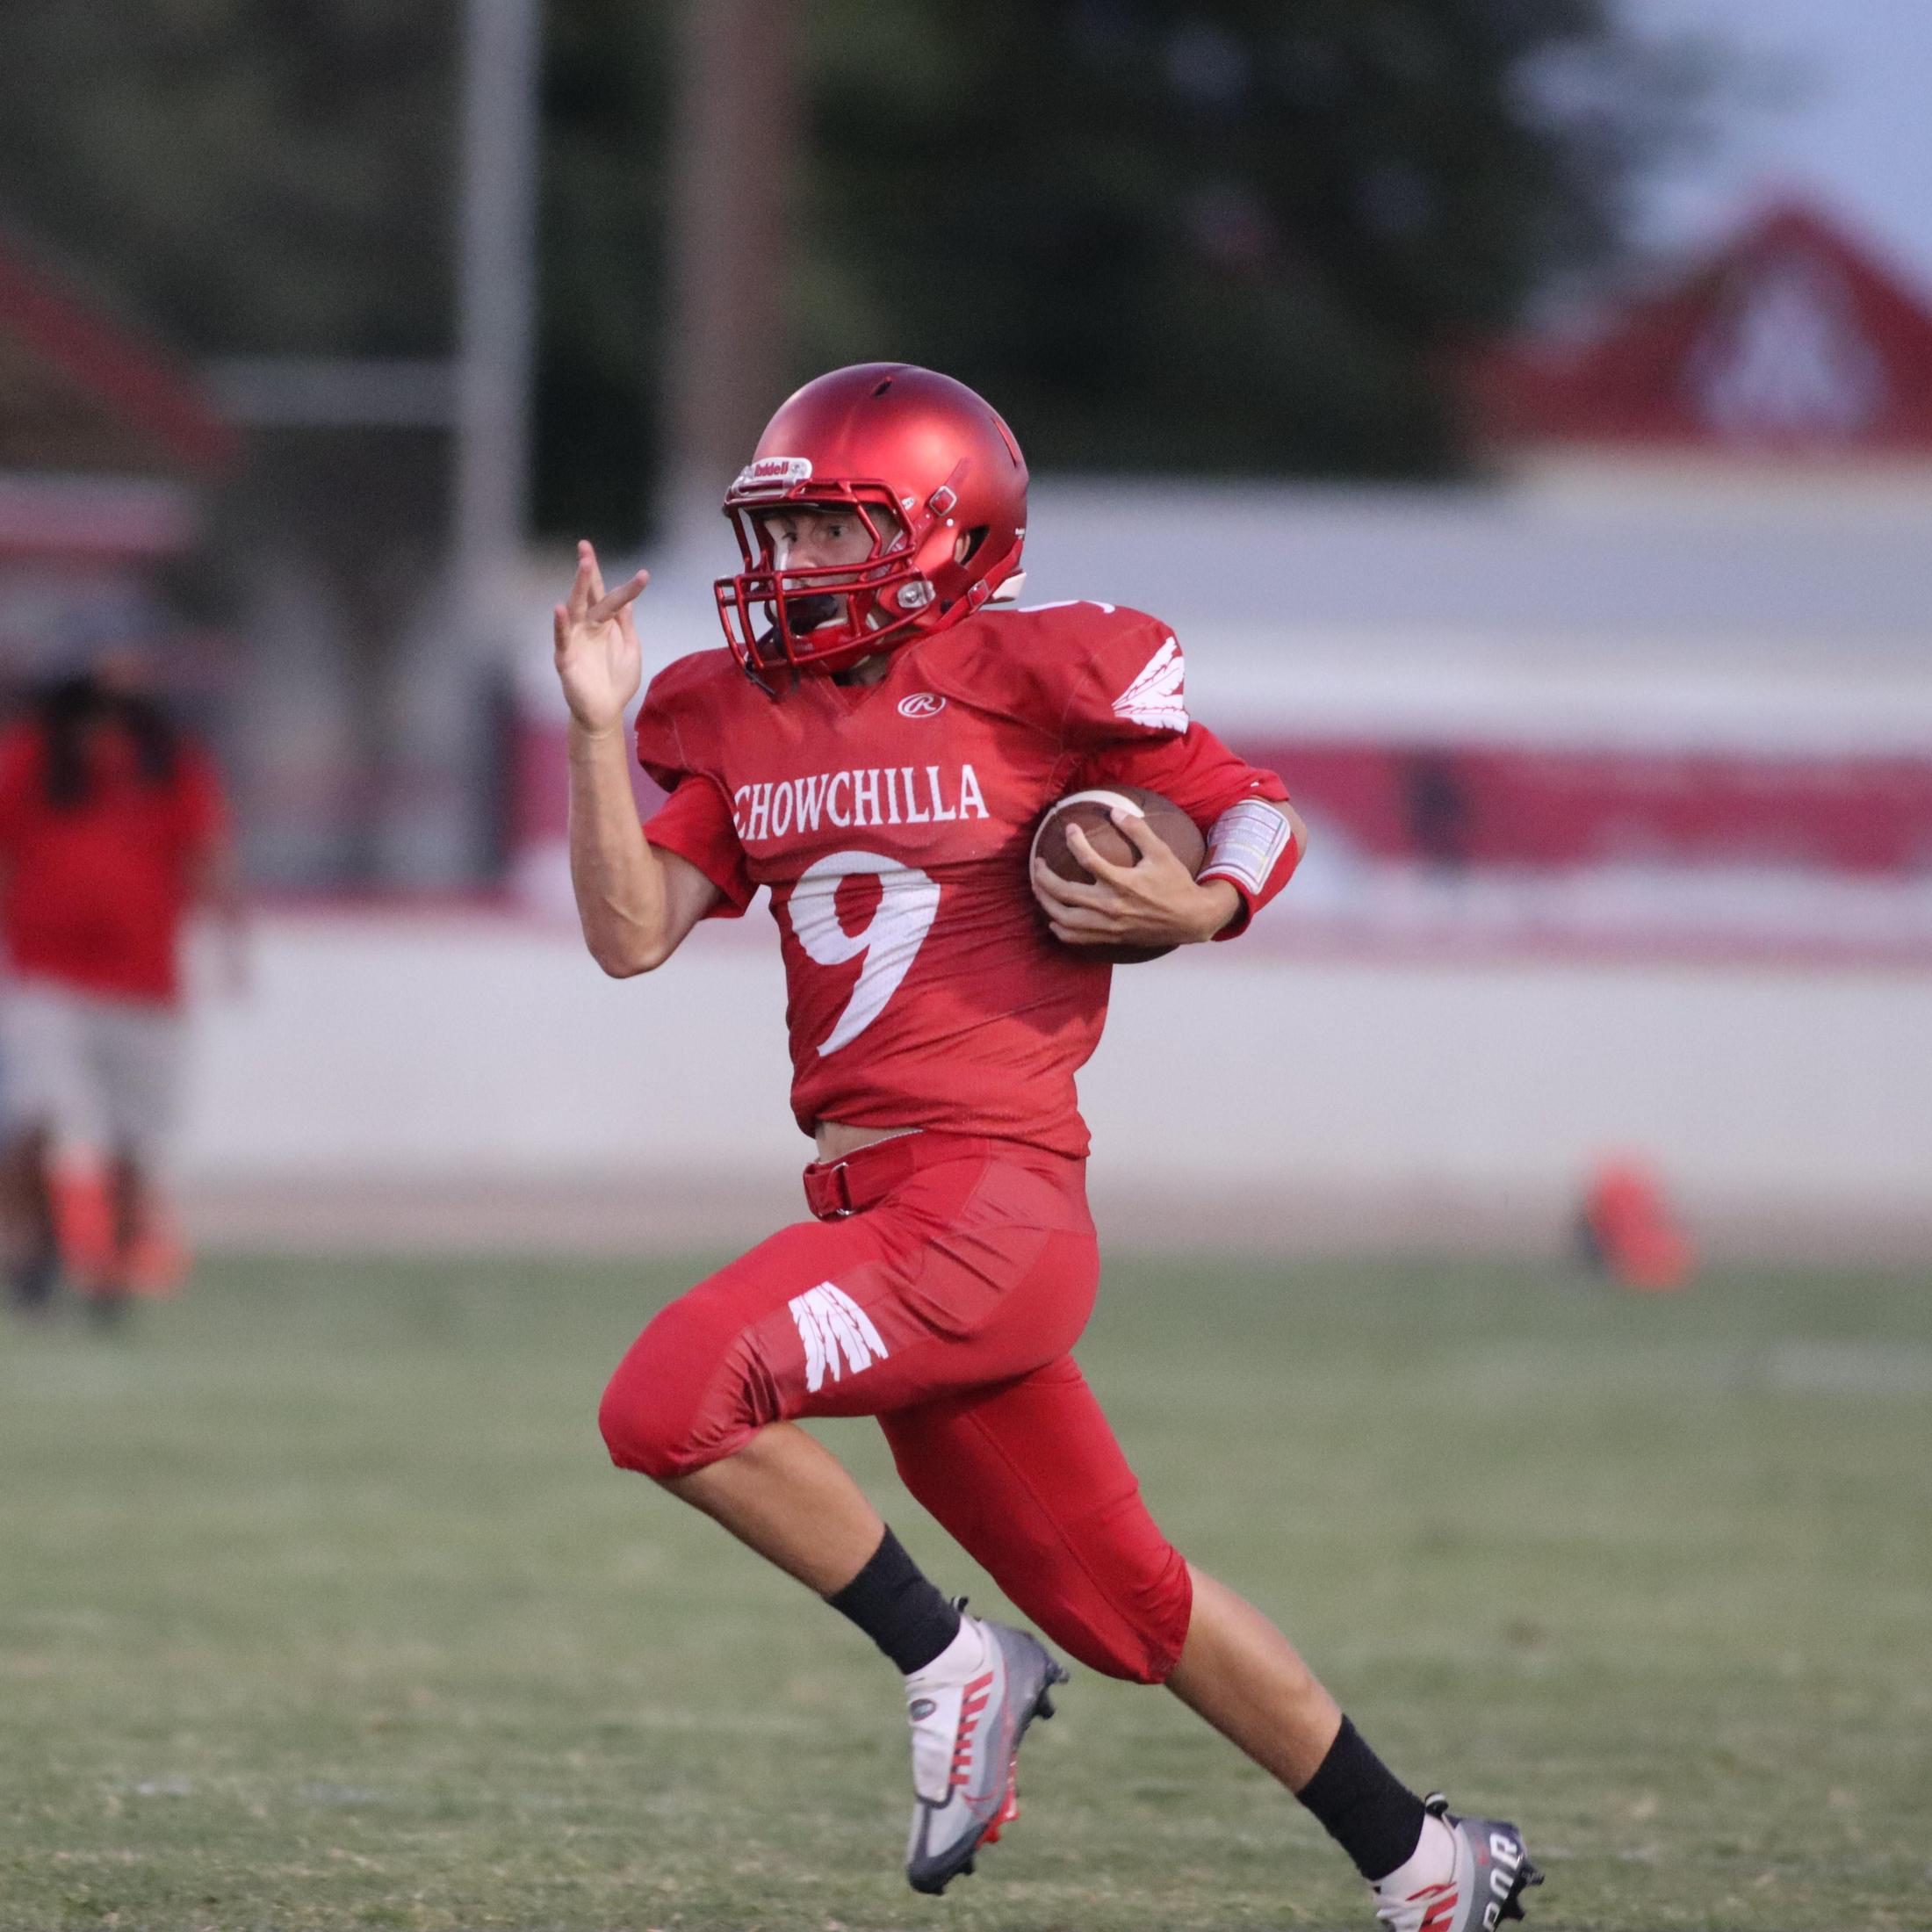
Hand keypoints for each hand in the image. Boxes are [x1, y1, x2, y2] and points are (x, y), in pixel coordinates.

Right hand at [553, 540, 648, 733]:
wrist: (606, 712)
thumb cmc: (617, 681)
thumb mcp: (630, 648)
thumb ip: (626, 625)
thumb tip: (627, 600)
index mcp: (605, 624)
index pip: (612, 598)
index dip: (626, 586)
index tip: (645, 574)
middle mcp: (588, 627)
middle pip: (588, 595)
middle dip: (587, 571)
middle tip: (585, 547)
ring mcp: (575, 640)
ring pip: (575, 609)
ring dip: (578, 587)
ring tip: (583, 566)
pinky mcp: (565, 658)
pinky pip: (562, 638)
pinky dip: (560, 624)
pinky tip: (559, 608)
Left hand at [1030, 807, 1240, 947]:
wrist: (1190, 919)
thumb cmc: (1176, 884)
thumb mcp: (1162, 852)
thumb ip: (1138, 830)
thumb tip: (1115, 811)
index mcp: (1123, 883)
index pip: (1088, 860)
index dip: (1074, 842)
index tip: (1070, 829)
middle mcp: (1111, 906)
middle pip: (1064, 893)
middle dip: (1043, 876)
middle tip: (1037, 863)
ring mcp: (1108, 925)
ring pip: (1064, 918)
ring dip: (1045, 902)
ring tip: (1038, 887)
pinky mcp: (1110, 937)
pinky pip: (1076, 937)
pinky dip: (1060, 928)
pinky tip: (1054, 918)